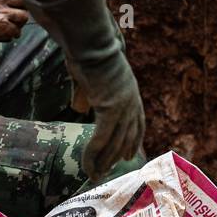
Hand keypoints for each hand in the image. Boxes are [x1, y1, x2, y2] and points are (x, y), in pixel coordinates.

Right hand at [0, 0, 29, 44]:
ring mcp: (3, 11)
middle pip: (23, 0)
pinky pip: (15, 30)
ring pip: (23, 16)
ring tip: (13, 24)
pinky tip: (7, 34)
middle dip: (19, 6)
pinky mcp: (2, 26)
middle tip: (14, 11)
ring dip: (19, 21)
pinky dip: (12, 34)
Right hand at [69, 47, 144, 180]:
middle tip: (105, 173)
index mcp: (131, 93)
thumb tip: (79, 107)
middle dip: (116, 158)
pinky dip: (93, 155)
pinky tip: (88, 167)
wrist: (92, 41)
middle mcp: (132, 102)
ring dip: (103, 162)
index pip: (137, 124)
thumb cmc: (88, 53)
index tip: (129, 156)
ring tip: (94, 176)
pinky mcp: (110, 109)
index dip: (133, 141)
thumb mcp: (90, 77)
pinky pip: (101, 139)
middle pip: (127, 138)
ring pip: (114, 143)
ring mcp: (123, 106)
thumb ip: (88, 94)